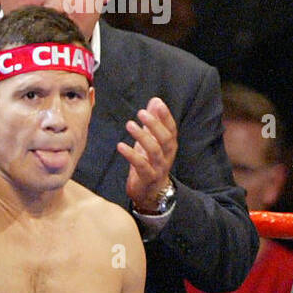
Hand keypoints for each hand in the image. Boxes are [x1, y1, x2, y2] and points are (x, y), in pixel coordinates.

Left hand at [119, 97, 176, 212]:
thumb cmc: (150, 162)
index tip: (158, 103)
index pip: (171, 128)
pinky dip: (131, 155)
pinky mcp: (148, 178)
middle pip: (166, 138)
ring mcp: (159, 167)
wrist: (150, 192)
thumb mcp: (152, 140)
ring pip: (154, 151)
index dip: (166, 116)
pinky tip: (120, 145)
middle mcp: (167, 155)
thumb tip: (155, 100)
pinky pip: (141, 165)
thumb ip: (154, 122)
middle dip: (155, 124)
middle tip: (141, 112)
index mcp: (169, 145)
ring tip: (129, 124)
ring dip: (142, 136)